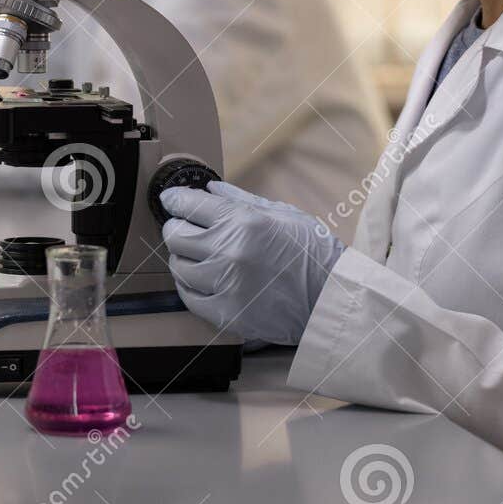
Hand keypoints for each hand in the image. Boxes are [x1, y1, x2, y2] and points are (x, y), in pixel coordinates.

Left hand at [159, 181, 343, 345]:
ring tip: (199, 255)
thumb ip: (239, 200)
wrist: (331, 297)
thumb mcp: (280, 213)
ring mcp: (226, 285)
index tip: (171, 200)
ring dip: (183, 258)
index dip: (174, 200)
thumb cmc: (311, 252)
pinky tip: (202, 279)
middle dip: (177, 227)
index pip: (188, 205)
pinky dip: (190, 286)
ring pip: (178, 266)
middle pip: (175, 235)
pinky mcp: (226, 313)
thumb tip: (209, 190)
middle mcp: (230, 252)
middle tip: (185, 228)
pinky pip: (189, 297)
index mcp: (243, 222)